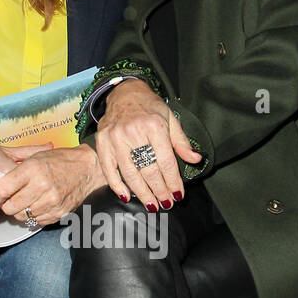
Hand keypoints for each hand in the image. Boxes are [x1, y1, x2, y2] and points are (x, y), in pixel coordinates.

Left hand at [0, 144, 104, 225]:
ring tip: (26, 201)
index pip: (2, 189)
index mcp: (32, 168)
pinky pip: (37, 221)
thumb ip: (15, 168)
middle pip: (11, 207)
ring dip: (21, 211)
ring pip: (23, 217)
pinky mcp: (59, 212)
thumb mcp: (36, 155)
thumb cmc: (60, 160)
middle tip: (9, 201)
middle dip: (6, 206)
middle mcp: (42, 185)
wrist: (87, 168)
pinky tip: (38, 205)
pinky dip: (35, 216)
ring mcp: (52, 201)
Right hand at [95, 79, 200, 208]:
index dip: (173, 181)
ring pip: (130, 173)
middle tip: (166, 203)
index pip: (166, 162)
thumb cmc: (150, 107)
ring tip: (152, 205)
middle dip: (160, 191)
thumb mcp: (171, 119)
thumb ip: (182, 142)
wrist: (124, 92)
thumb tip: (196, 159)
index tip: (178, 194)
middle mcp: (133, 132)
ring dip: (142, 193)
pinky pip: (109, 169)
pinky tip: (126, 196)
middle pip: (149, 170)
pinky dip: (116, 185)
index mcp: (154, 126)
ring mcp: (115, 138)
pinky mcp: (102, 141)